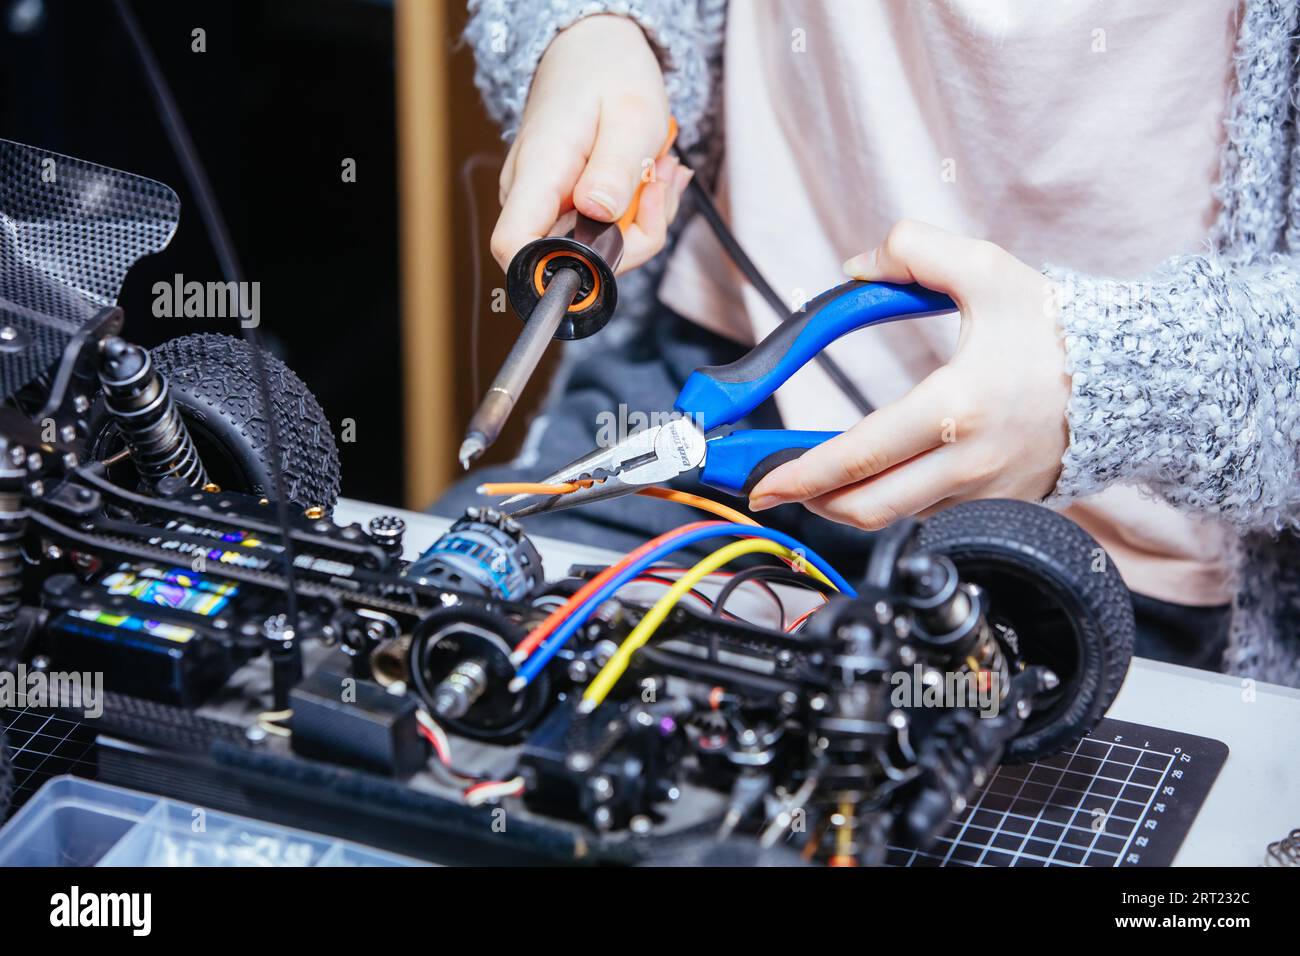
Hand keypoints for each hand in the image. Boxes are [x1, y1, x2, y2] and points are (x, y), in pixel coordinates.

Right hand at [490, 15, 690, 274]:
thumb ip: (616, 169)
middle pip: (571, 260)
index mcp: (538, 173)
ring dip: (642, 222)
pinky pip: (602, 232)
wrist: (593, 50)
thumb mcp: (632, 116)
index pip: (514, 248)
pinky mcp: (562, 206)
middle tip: (660, 185)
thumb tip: (598, 216)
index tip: (609, 251)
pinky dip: (636, 214)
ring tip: (660, 170)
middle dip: (632, 238)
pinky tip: (650, 177)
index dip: (554, 270)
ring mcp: (545, 204)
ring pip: (596, 249)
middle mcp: (530, 196)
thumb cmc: (609, 74)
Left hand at [748, 220, 1070, 529]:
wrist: (1131, 378)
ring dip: (848, 503)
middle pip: (865, 507)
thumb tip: (855, 267)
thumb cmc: (1057, 328)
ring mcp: (984, 491)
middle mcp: (968, 463)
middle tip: (779, 482)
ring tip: (820, 477)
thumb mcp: (985, 270)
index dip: (801, 474)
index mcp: (956, 408)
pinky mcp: (998, 504)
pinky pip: (930, 515)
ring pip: (895, 517)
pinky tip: (877, 477)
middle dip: (811, 499)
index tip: (762, 484)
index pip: (858, 456)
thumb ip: (913, 251)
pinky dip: (892, 501)